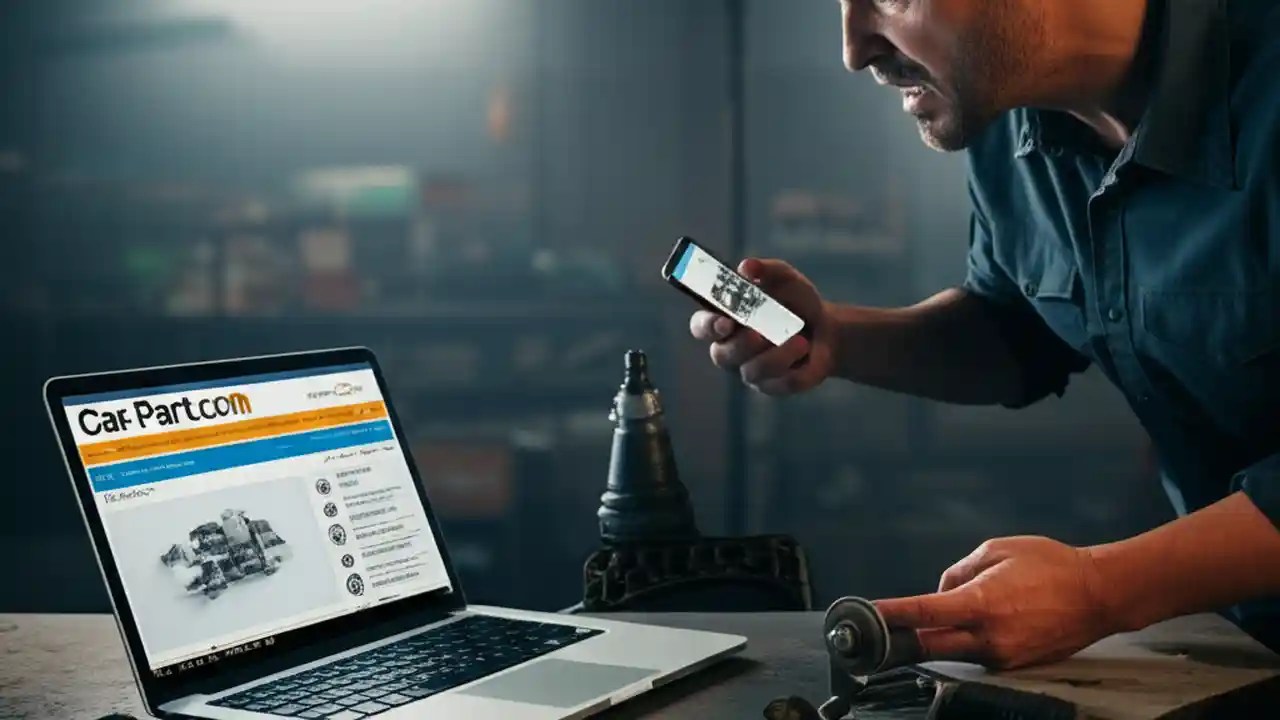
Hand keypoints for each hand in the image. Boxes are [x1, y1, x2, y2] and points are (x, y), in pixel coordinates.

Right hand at [688, 258, 835, 395]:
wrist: (826, 329)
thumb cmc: (796, 302)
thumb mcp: (786, 279)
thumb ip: (766, 270)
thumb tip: (747, 267)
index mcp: (725, 319)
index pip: (701, 326)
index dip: (707, 326)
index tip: (724, 321)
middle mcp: (731, 349)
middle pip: (721, 355)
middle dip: (740, 345)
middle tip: (759, 334)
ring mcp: (750, 371)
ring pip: (751, 371)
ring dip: (776, 356)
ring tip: (800, 341)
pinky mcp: (772, 386)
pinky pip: (777, 384)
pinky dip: (794, 368)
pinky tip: (806, 352)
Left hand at [873, 536, 1120, 669]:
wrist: (1100, 595)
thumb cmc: (1051, 565)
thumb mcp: (997, 550)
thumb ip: (960, 571)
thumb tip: (941, 590)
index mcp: (981, 603)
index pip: (924, 613)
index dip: (892, 615)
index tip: (869, 616)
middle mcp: (989, 636)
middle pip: (930, 647)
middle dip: (904, 639)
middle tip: (885, 630)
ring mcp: (1003, 656)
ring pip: (954, 651)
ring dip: (942, 635)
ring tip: (963, 610)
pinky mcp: (1014, 665)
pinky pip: (978, 653)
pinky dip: (970, 639)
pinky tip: (988, 620)